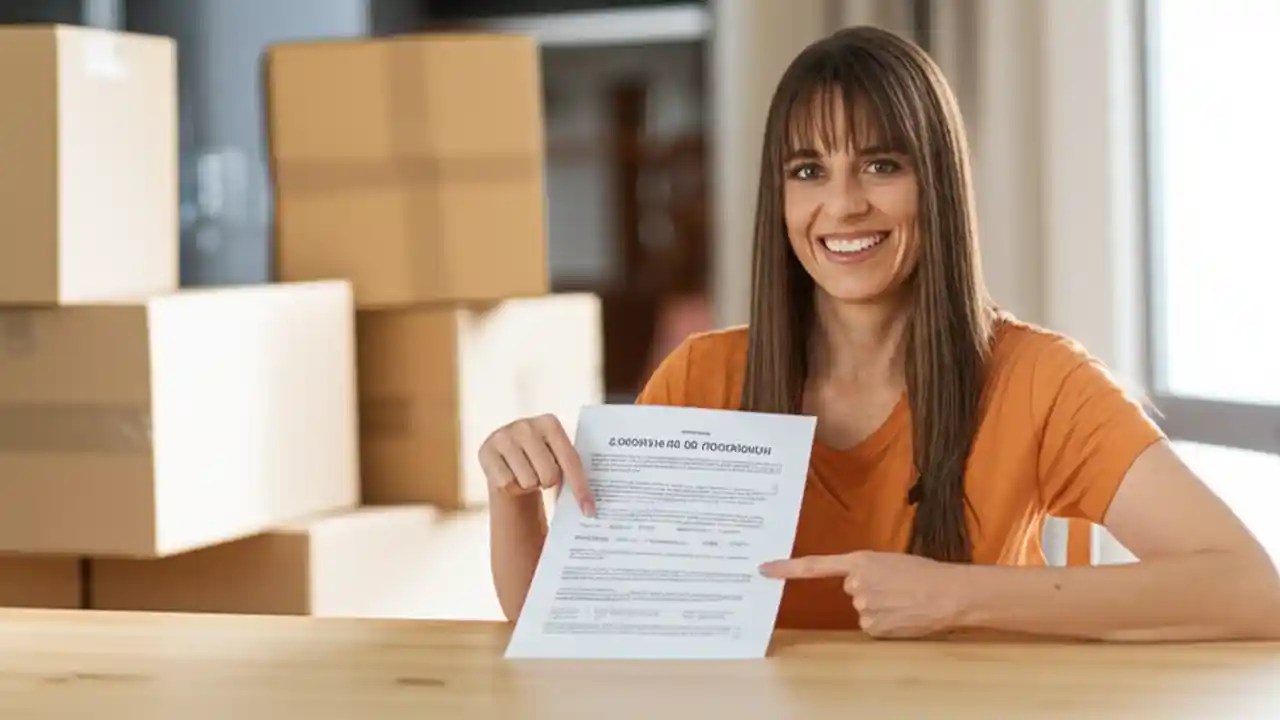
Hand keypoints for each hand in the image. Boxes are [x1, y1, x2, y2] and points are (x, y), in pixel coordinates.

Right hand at [478, 414, 595, 516]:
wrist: (507, 457)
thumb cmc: (541, 460)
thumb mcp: (557, 456)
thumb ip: (573, 469)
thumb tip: (589, 506)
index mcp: (550, 423)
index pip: (570, 461)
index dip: (581, 488)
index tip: (589, 511)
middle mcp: (525, 426)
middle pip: (549, 475)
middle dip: (548, 483)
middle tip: (543, 478)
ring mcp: (503, 437)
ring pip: (528, 481)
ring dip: (529, 485)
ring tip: (525, 473)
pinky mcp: (485, 451)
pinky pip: (507, 484)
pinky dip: (511, 486)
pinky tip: (509, 474)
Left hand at [759, 551, 964, 637]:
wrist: (949, 594)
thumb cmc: (924, 573)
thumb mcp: (889, 562)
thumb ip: (866, 570)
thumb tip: (854, 586)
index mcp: (859, 561)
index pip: (814, 565)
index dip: (786, 568)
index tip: (763, 570)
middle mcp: (856, 584)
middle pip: (851, 589)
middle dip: (869, 588)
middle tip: (896, 586)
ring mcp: (863, 608)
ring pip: (863, 608)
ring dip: (880, 605)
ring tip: (905, 600)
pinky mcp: (873, 628)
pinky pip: (873, 625)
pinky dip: (886, 621)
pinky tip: (904, 615)